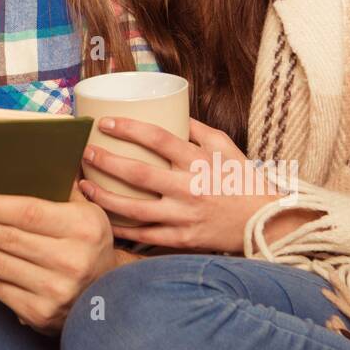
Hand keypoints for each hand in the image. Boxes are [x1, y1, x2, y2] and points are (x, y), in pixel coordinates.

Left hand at [0, 182, 116, 334]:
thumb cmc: (88, 244)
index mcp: (83, 227)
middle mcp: (71, 259)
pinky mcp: (39, 312)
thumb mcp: (87, 212)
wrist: (107, 296)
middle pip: (6, 238)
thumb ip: (59, 187)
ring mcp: (55, 289)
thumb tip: (23, 156)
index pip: (28, 213)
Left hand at [79, 117, 303, 254]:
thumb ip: (197, 129)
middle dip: (106, 162)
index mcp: (198, 161)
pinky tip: (104, 221)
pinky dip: (123, 230)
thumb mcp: (225, 146)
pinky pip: (146, 235)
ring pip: (136, 209)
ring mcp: (184, 216)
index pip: (158, 139)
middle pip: (139, 174)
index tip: (105, 123)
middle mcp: (189, 188)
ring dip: (105, 198)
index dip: (129, 128)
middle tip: (85, 153)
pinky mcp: (183, 238)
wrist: (265, 222)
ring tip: (84, 187)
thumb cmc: (243, 180)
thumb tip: (171, 110)